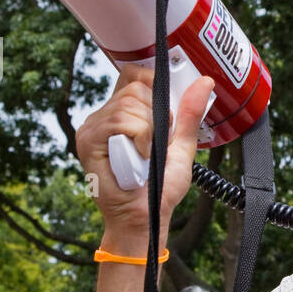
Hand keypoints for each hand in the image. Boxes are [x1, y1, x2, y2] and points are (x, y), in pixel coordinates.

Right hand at [75, 64, 214, 248]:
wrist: (145, 217)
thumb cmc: (159, 187)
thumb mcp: (181, 145)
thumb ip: (189, 114)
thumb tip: (205, 82)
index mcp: (123, 113)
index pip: (133, 74)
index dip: (152, 81)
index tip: (168, 107)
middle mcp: (104, 116)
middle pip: (135, 88)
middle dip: (158, 115)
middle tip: (158, 143)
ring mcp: (93, 127)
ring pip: (129, 104)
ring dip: (150, 132)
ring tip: (146, 156)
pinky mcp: (88, 140)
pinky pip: (121, 121)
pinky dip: (139, 139)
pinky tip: (138, 158)